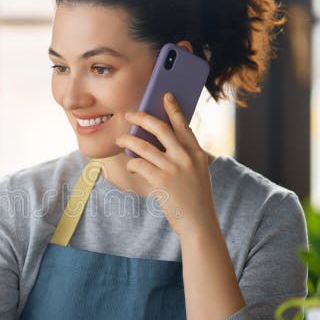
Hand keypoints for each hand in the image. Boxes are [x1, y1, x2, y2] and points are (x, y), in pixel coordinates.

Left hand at [115, 92, 215, 238]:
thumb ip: (184, 157)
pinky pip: (139, 164)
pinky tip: (131, 165)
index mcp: (197, 154)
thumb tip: (157, 143)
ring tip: (120, 139)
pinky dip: (132, 163)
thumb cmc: (195, 199)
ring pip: (144, 146)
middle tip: (130, 114)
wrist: (199, 224)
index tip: (165, 96)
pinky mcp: (161, 181)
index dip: (173, 109)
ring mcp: (174, 169)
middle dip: (142, 118)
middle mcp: (186, 158)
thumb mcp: (197, 174)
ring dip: (128, 140)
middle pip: (161, 129)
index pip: (183, 125)